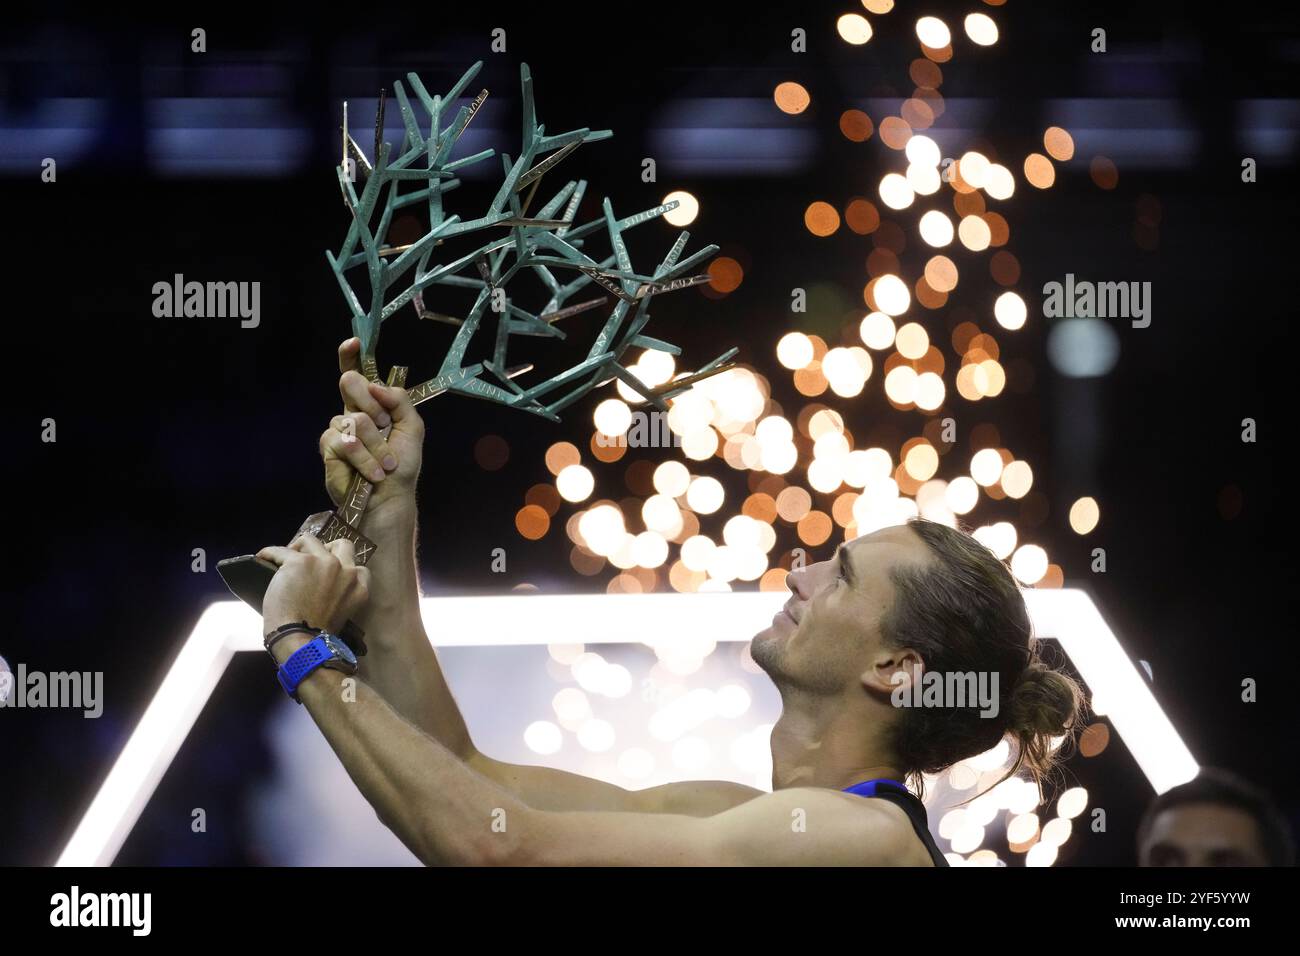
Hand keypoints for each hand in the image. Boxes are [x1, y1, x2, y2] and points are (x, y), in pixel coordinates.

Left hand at [258, 534, 370, 633]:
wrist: (301, 639)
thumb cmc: (318, 635)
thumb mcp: (341, 613)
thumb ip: (340, 595)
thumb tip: (320, 586)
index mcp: (359, 587)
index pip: (358, 567)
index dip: (342, 567)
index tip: (328, 573)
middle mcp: (346, 570)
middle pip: (342, 544)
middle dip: (327, 549)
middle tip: (311, 559)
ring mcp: (324, 563)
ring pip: (310, 540)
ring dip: (299, 548)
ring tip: (287, 558)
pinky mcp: (300, 561)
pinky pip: (281, 550)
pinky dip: (270, 553)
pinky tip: (263, 557)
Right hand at [320, 338, 425, 513]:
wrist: (390, 496)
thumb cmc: (402, 465)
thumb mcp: (412, 427)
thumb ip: (400, 400)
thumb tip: (376, 384)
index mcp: (371, 404)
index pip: (356, 375)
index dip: (350, 357)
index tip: (353, 342)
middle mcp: (351, 412)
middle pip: (350, 383)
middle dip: (372, 403)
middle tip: (386, 425)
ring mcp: (338, 429)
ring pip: (354, 419)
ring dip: (376, 444)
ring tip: (385, 463)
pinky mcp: (329, 448)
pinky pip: (346, 441)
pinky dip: (365, 458)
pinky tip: (373, 472)